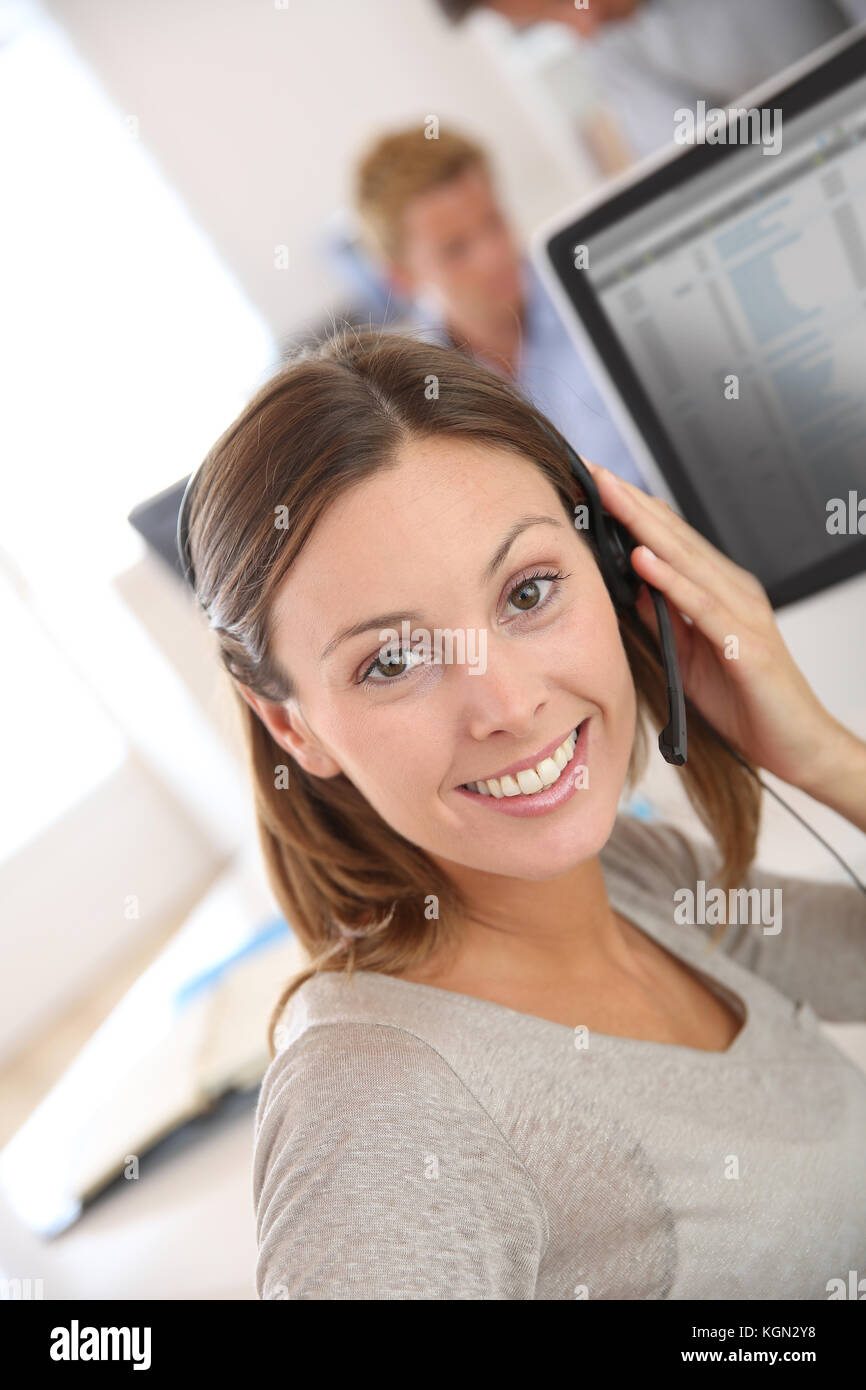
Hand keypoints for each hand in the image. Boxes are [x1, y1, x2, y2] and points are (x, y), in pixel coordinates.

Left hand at [583, 460, 843, 791]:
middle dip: (633, 503)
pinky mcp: (745, 643)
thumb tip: (630, 587)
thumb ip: (664, 619)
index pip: (672, 540)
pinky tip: (644, 559)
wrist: (796, 744)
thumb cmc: (746, 701)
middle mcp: (734, 591)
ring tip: (612, 496)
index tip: (597, 484)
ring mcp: (742, 613)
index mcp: (720, 590)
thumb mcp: (687, 656)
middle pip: (676, 537)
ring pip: (687, 559)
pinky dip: (671, 580)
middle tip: (595, 471)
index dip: (634, 511)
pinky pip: (701, 605)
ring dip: (646, 527)